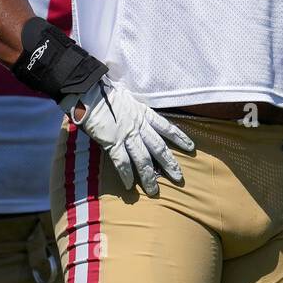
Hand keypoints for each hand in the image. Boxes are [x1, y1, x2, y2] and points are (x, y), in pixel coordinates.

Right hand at [62, 79, 194, 196]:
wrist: (91, 92)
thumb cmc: (106, 92)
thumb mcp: (127, 98)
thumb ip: (134, 110)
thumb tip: (136, 115)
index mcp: (144, 113)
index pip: (167, 127)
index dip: (180, 138)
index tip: (191, 147)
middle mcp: (139, 126)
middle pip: (159, 148)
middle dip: (170, 163)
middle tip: (179, 178)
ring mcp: (127, 135)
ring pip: (143, 159)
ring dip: (149, 176)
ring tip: (155, 191)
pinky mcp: (112, 142)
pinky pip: (122, 162)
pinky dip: (126, 175)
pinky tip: (129, 185)